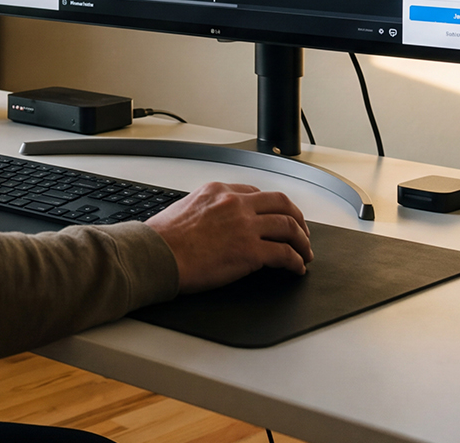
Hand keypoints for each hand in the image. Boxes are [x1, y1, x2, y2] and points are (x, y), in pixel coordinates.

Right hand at [146, 182, 312, 292]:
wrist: (155, 255)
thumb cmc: (161, 238)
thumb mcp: (184, 208)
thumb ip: (206, 209)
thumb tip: (214, 222)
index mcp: (218, 191)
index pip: (256, 193)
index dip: (272, 206)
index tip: (277, 216)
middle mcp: (235, 203)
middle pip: (281, 203)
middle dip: (296, 218)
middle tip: (301, 231)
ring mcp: (245, 226)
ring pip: (289, 227)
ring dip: (302, 241)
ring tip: (305, 252)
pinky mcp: (250, 252)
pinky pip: (284, 254)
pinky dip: (296, 261)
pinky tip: (297, 268)